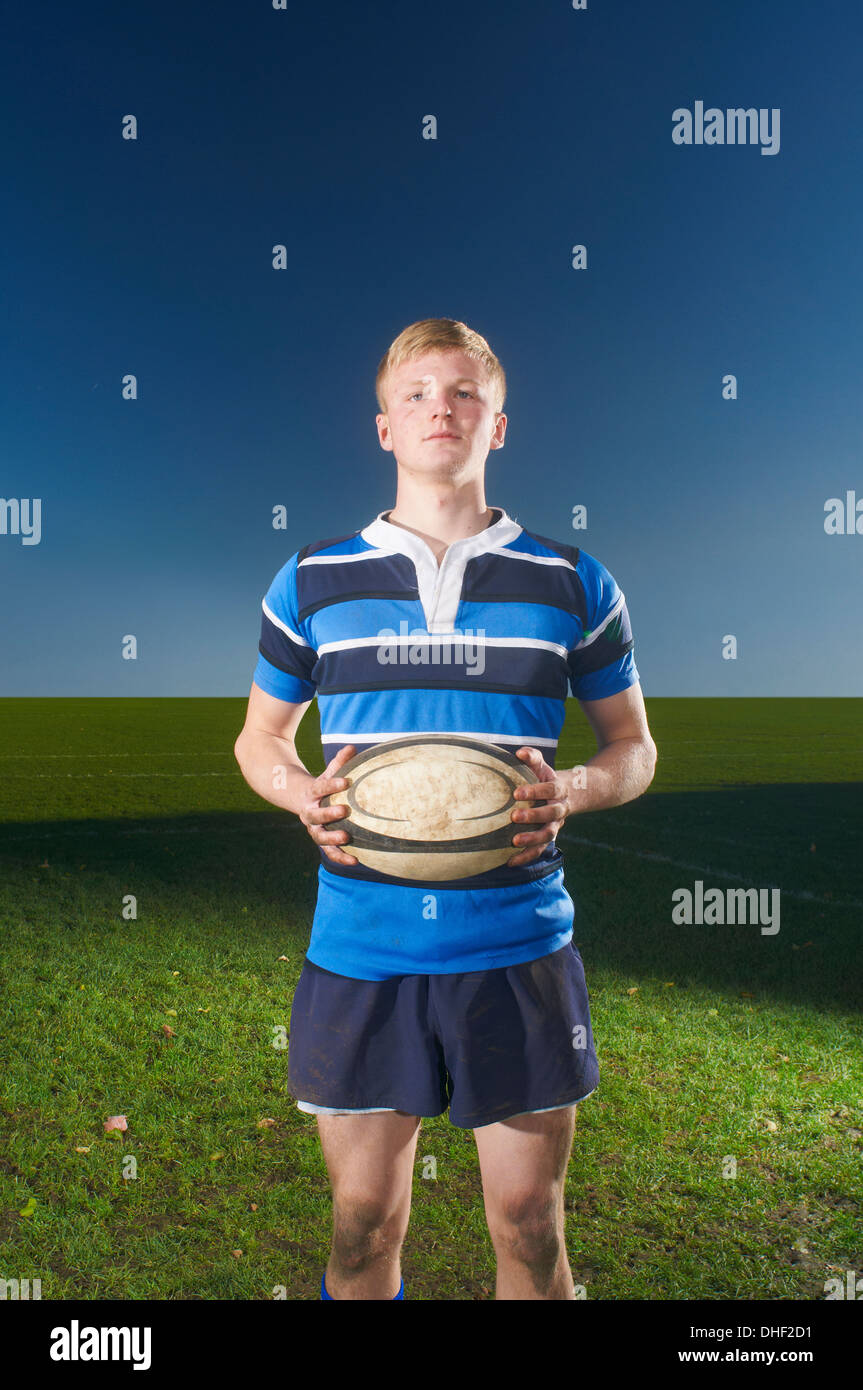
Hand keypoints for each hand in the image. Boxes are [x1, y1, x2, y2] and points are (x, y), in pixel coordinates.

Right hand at [298, 745, 358, 865]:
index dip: (331, 785)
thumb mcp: (327, 773)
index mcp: (311, 794)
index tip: (345, 781)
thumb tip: (352, 748)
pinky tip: (355, 861)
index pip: (320, 788)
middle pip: (316, 816)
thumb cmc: (321, 786)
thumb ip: (339, 763)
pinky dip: (340, 857)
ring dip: (332, 839)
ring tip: (346, 837)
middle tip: (344, 810)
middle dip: (329, 814)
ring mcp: (314, 828)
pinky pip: (329, 851)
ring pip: (320, 837)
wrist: (298, 799)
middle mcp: (309, 813)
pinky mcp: (322, 839)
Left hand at [507, 747, 577, 866]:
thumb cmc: (546, 778)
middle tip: (514, 816)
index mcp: (559, 790)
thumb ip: (532, 757)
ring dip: (532, 840)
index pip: (550, 789)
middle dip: (533, 816)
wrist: (570, 795)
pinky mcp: (548, 838)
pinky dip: (526, 857)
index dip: (535, 791)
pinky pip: (539, 850)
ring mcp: (555, 825)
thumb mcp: (542, 766)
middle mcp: (560, 809)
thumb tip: (519, 753)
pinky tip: (510, 861)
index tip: (516, 792)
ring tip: (514, 842)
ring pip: (548, 835)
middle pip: (551, 814)